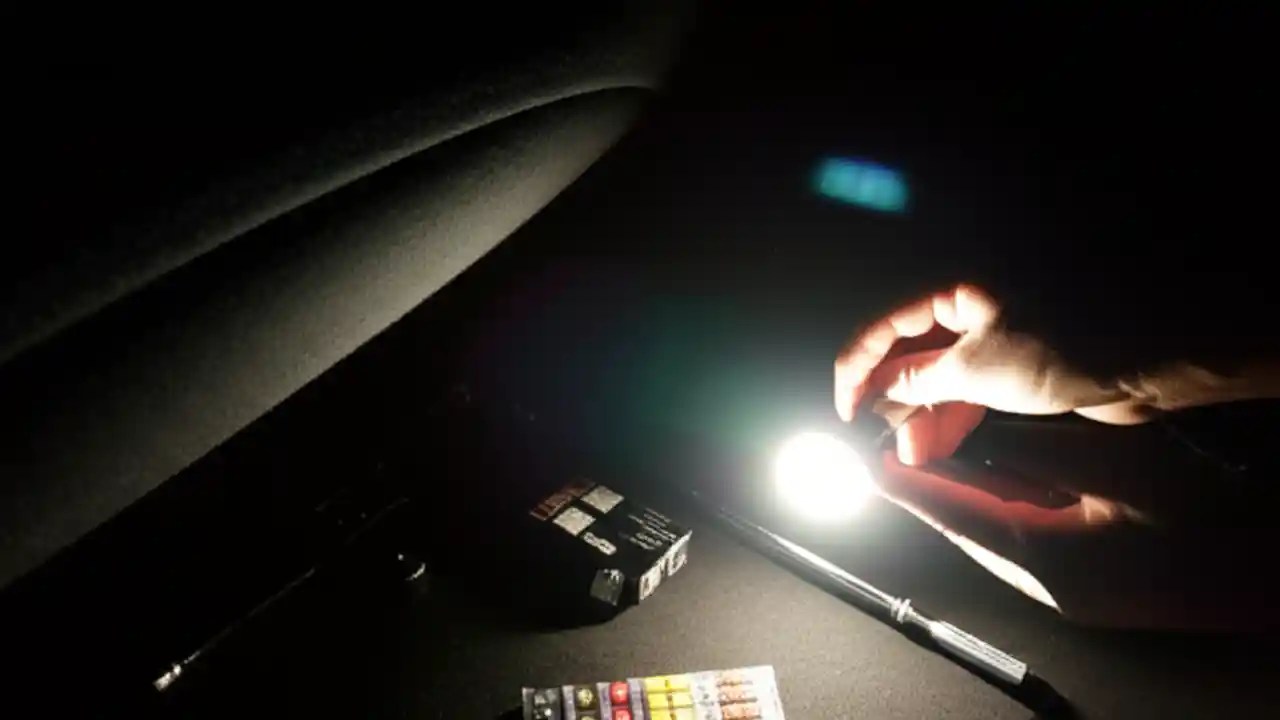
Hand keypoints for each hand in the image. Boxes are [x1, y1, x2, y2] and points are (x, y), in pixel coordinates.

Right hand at [834, 284, 1144, 465]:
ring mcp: (990, 341)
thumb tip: (880, 389)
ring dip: (919, 415)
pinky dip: (949, 417)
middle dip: (889, 397)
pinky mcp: (1011, 368)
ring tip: (910, 453)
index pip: (886, 327)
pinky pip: (964, 392)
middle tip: (875, 436)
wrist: (1138, 366)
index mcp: (954, 294)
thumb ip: (921, 379)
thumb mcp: (977, 369)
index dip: (858, 366)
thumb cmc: (1057, 351)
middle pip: (909, 353)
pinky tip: (937, 445)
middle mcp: (968, 313)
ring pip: (936, 379)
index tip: (846, 407)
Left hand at [873, 448, 1275, 629]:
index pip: (953, 515)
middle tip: (886, 449)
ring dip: (963, 493)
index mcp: (1044, 557)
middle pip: (967, 523)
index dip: (905, 485)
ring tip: (923, 455)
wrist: (1259, 572)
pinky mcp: (1082, 580)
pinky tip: (988, 475)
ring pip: (994, 528)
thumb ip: (1044, 451)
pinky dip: (1002, 504)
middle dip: (928, 484)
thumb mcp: (1120, 470)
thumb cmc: (1205, 524)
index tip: (863, 463)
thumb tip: (980, 435)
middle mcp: (1042, 580)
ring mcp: (1064, 585)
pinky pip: (1026, 535)